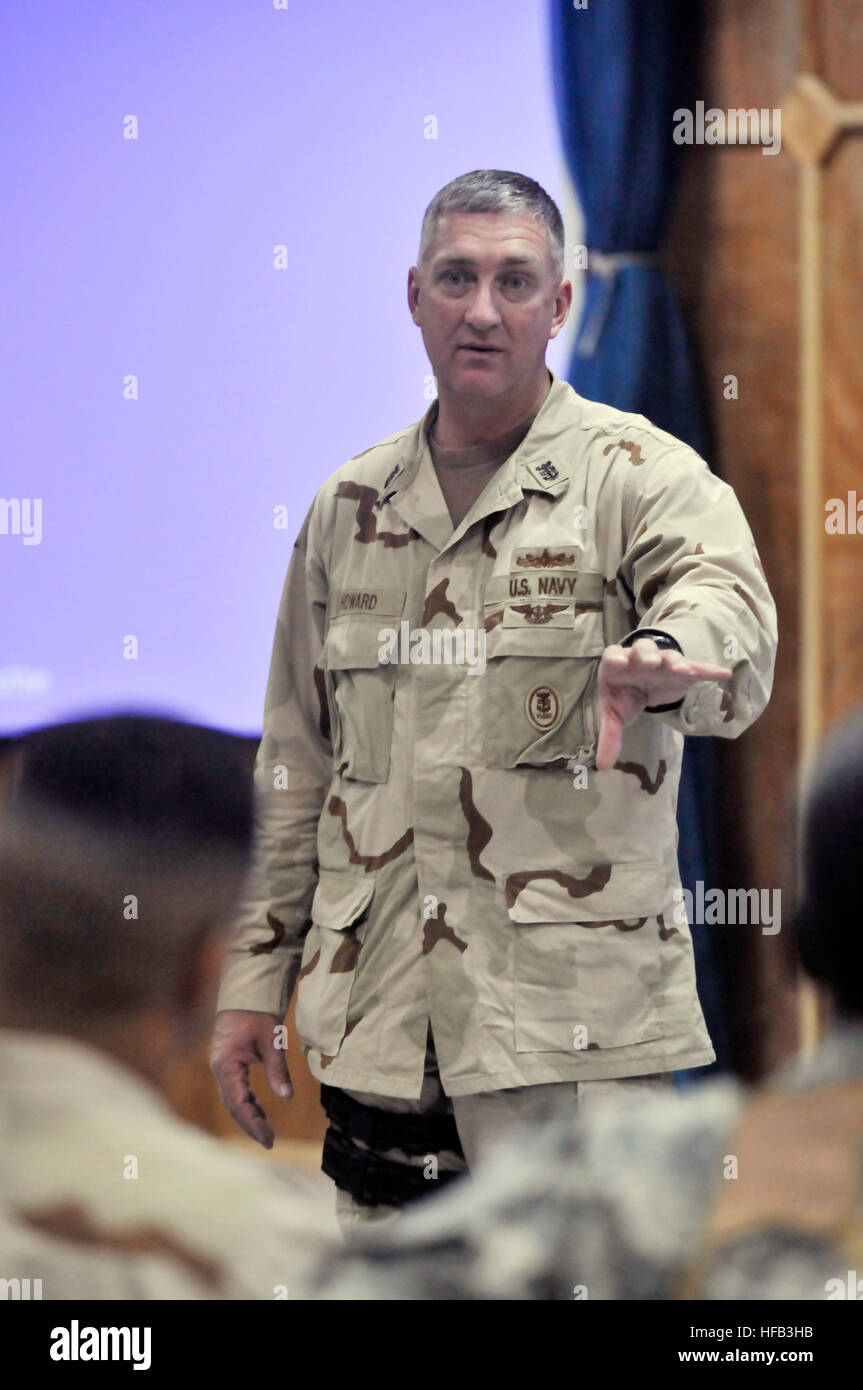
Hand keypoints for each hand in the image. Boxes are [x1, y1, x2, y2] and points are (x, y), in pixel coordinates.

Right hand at [210, 1009, 292, 1147]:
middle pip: (233, 1105)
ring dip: (249, 1115)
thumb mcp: (271, 1040)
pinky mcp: (228, 1064)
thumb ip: (278, 1069)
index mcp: (226, 1065)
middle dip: (251, 1124)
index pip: (238, 1103)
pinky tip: (260, 1111)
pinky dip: (248, 1102)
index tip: (268, 1139)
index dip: (252, 1123)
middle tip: (270, 1142)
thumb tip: (287, 1097)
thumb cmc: (258, 1014)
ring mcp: (222, 1067)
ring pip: (234, 1099)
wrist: (246, 994)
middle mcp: (220, 1069)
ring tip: (267, 1131)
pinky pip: (236, 1089)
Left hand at [595, 638, 731, 771]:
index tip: (619, 663)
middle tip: (651, 663)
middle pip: (643, 648)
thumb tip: (603, 767)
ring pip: (668, 656)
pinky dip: (709, 670)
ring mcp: (662, 662)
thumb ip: (609, 737)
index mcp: (617, 665)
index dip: (615, 658)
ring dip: (675, 661)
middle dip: (647, 655)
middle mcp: (639, 658)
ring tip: (682, 670)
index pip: (613, 656)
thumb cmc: (623, 697)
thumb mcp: (614, 716)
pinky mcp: (682, 670)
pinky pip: (696, 668)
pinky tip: (724, 673)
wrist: (640, 687)